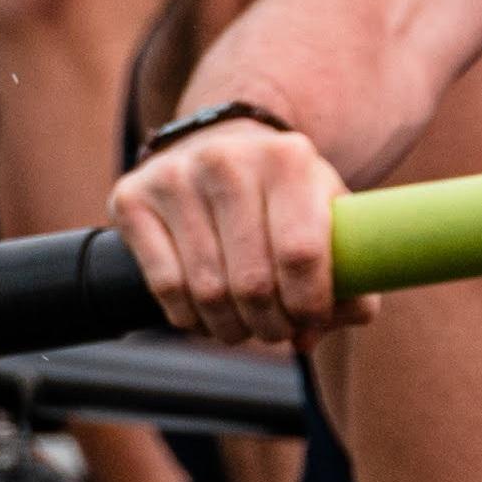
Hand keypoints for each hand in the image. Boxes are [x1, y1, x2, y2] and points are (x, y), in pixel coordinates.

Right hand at [107, 118, 373, 344]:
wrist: (222, 147)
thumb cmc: (285, 198)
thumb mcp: (329, 218)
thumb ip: (348, 276)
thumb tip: (310, 335)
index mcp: (288, 158)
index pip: (302, 254)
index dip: (310, 305)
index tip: (310, 320)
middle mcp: (228, 159)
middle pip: (253, 282)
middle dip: (270, 325)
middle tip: (276, 330)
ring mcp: (175, 176)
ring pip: (207, 291)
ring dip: (230, 328)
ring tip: (243, 326)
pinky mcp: (133, 198)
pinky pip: (164, 286)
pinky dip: (188, 317)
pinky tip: (204, 314)